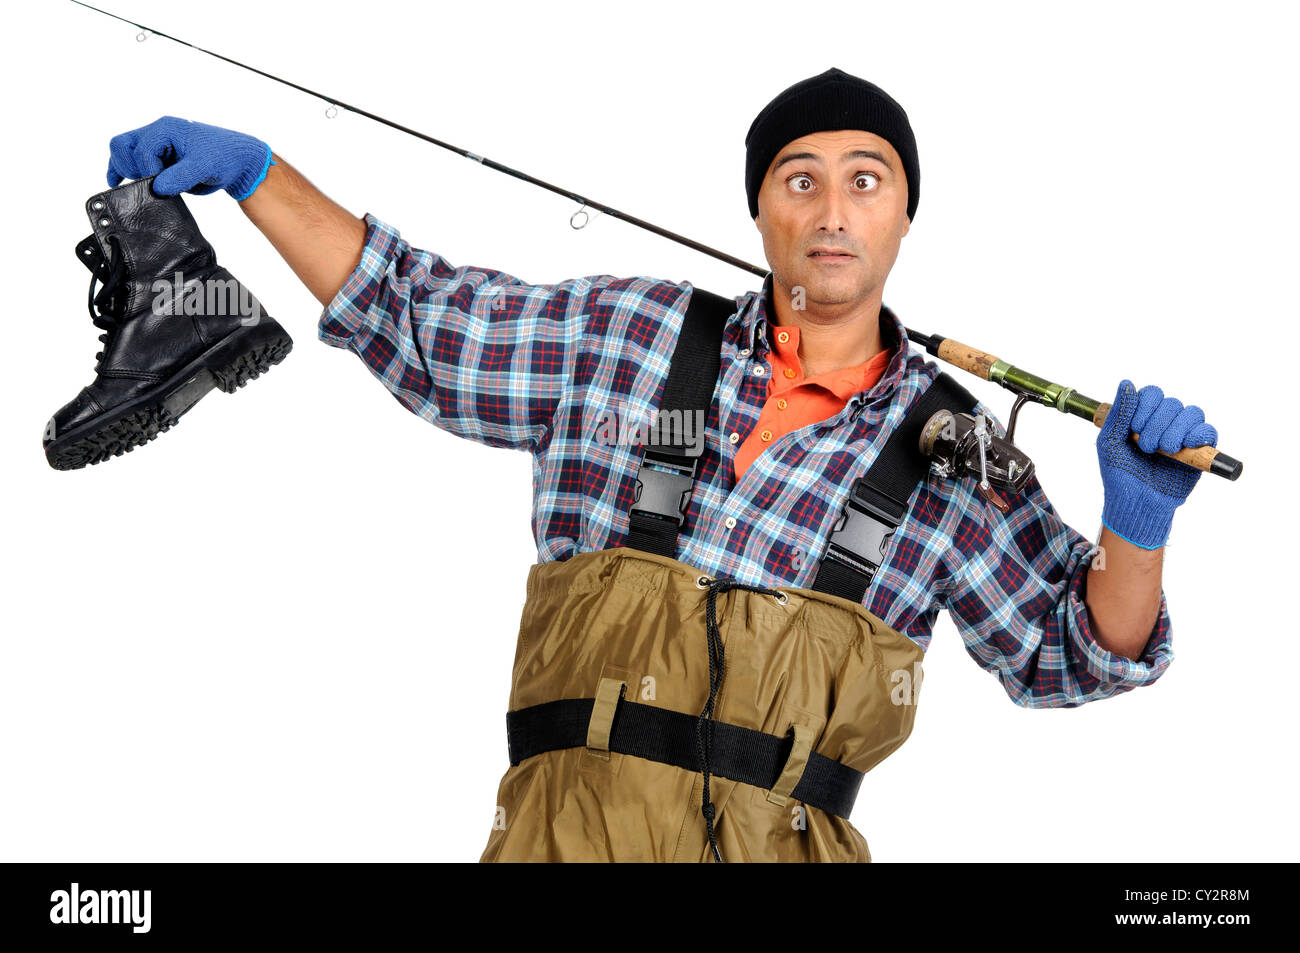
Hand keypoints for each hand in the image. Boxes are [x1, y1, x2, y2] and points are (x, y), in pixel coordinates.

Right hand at [107, 116, 272, 200]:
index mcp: (166, 129)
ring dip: (126, 170)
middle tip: (147, 184)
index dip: (148, 171)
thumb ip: (180, 176)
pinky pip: (131, 161)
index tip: (162, 185)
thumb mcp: (204, 166)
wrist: (237, 162)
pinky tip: (115, 183)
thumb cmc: (224, 157)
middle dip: (131, 168)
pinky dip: (121, 171)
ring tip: (135, 187)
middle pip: (123, 145)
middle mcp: (156, 134)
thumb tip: (157, 187)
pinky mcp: (158, 159)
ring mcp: (155, 146)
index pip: (142, 150)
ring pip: (123, 152)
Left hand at [1096, 380, 1217, 548]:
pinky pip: (1208, 431)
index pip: (1152, 394)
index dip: (1145, 406)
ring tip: (1164, 450)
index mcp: (1142, 417)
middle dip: (1157, 424)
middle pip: (1172, 403)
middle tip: (1146, 447)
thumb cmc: (1119, 474)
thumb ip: (1119, 413)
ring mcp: (1183, 435)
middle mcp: (1164, 423)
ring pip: (1191, 413)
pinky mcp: (1198, 451)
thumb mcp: (1109, 442)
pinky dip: (1198, 434)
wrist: (1135, 502)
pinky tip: (1183, 446)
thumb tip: (1126, 383)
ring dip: (1175, 430)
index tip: (1134, 428)